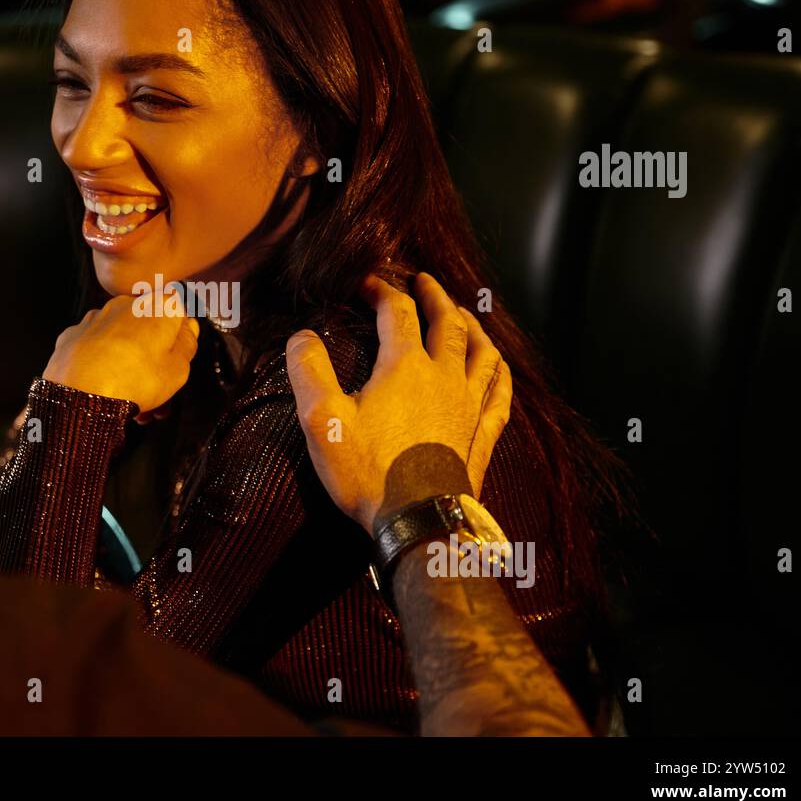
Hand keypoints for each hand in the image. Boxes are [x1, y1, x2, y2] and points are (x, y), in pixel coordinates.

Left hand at [42, 288, 199, 414]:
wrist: (83, 395)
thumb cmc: (135, 380)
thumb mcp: (179, 369)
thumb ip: (187, 344)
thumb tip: (188, 330)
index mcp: (158, 306)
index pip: (178, 313)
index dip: (180, 339)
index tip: (177, 361)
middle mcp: (125, 303)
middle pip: (147, 328)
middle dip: (154, 357)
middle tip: (158, 389)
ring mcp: (97, 317)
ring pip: (121, 339)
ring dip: (129, 363)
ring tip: (132, 400)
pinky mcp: (74, 334)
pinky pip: (96, 347)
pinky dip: (102, 363)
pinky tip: (106, 388)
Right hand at [286, 272, 510, 533]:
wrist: (420, 520)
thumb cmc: (368, 471)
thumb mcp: (322, 420)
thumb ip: (308, 371)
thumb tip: (301, 336)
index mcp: (404, 366)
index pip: (397, 312)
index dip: (381, 291)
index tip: (367, 285)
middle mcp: (443, 376)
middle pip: (446, 322)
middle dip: (434, 296)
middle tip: (425, 280)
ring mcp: (468, 405)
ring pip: (481, 352)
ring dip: (472, 327)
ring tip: (465, 314)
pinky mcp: (481, 434)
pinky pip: (499, 395)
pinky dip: (499, 375)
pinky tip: (497, 369)